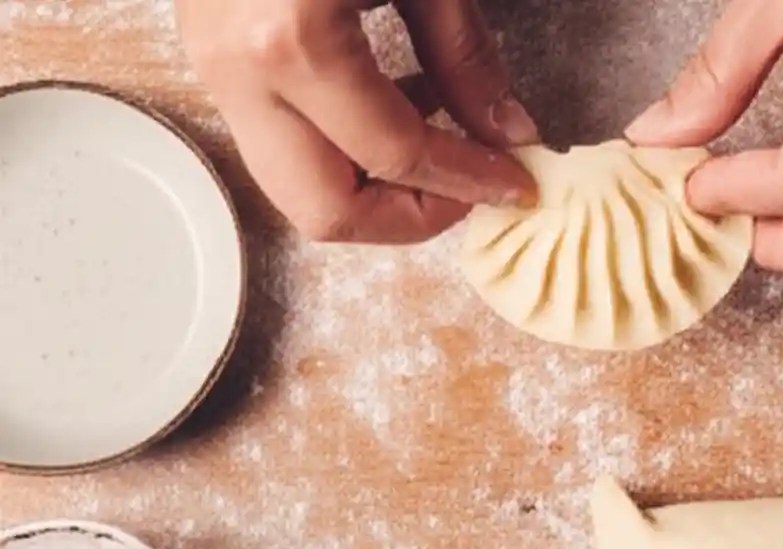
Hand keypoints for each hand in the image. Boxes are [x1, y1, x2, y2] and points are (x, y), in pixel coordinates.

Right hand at [177, 0, 538, 243]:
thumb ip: (466, 55)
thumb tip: (507, 131)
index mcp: (294, 42)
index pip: (397, 157)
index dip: (470, 182)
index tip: (517, 184)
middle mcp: (239, 69)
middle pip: (324, 210)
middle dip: (408, 219)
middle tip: (469, 191)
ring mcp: (214, 66)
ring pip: (293, 186)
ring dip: (373, 189)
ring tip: (441, 147)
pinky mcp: (212, 54)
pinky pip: (279, 140)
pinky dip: (340, 148)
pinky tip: (394, 105)